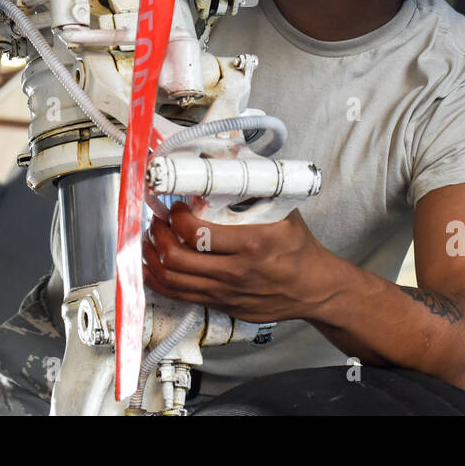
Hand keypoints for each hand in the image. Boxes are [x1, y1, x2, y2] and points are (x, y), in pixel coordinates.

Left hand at [142, 203, 340, 322]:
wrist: (314, 288)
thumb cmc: (298, 247)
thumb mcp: (284, 211)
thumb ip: (255, 188)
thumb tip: (227, 159)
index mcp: (251, 243)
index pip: (197, 233)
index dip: (176, 218)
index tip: (175, 206)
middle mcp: (235, 271)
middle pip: (177, 259)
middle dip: (157, 236)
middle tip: (156, 221)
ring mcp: (226, 292)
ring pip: (173, 280)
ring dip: (152, 258)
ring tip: (150, 240)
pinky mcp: (222, 306)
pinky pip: (181, 297)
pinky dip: (160, 281)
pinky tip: (153, 266)